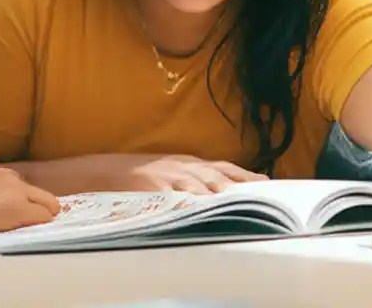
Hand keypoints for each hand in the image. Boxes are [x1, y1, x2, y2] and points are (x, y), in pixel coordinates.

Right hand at [79, 154, 268, 194]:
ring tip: (235, 205)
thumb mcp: (173, 172)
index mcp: (190, 163)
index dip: (246, 176)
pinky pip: (172, 195)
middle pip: (217, 177)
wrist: (103, 171)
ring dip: (217, 194)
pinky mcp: (150, 185)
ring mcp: (167, 175)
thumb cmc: (143, 176)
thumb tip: (230, 189)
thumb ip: (199, 179)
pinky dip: (186, 201)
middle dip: (237, 187)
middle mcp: (183, 166)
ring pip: (198, 185)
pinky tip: (198, 208)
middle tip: (257, 198)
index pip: (225, 168)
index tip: (267, 184)